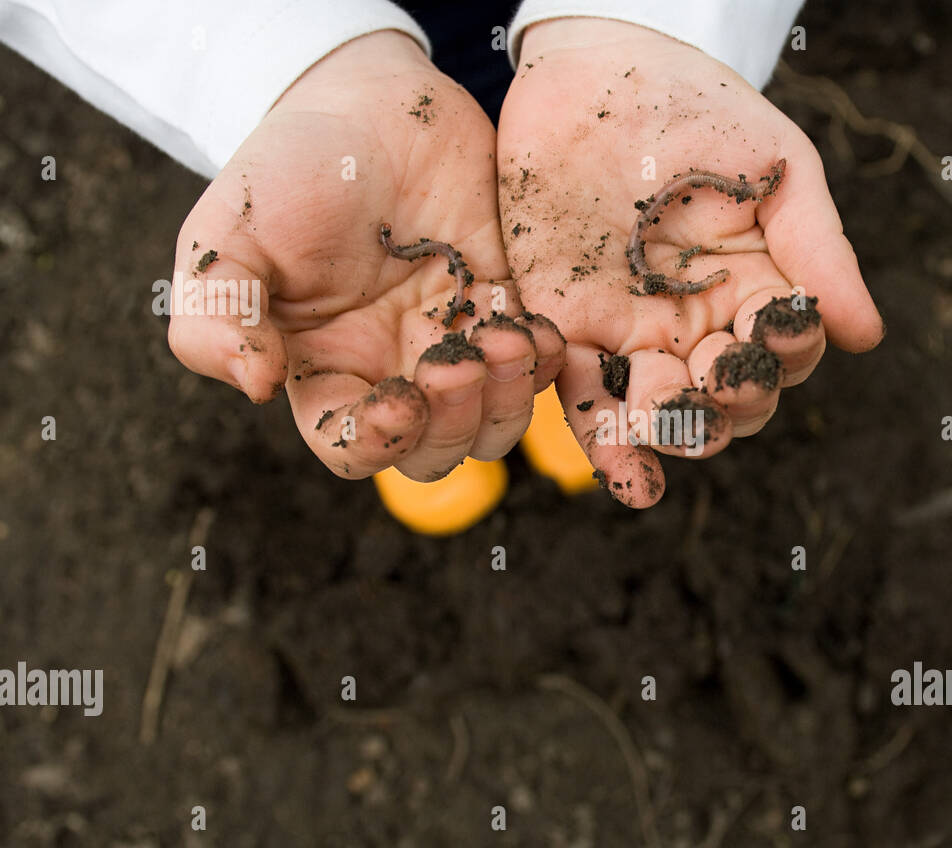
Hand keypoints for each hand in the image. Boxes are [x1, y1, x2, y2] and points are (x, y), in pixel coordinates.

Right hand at [169, 31, 563, 479]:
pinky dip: (546, 363)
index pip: (350, 445)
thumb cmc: (289, 168)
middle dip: (453, 425)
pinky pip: (540, 365)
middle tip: (460, 362)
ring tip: (507, 341)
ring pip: (494, 423)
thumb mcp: (228, 232)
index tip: (396, 401)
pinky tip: (540, 330)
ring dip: (507, 400)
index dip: (375, 442)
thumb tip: (254, 385)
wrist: (371, 103)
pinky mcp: (508, 308)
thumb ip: (216, 315)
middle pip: (433, 451)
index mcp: (326, 370)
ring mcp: (457, 341)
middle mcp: (395, 371)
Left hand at [498, 19, 881, 506]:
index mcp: (757, 288)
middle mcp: (701, 324)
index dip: (784, 353)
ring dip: (674, 432)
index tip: (776, 328)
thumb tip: (866, 336)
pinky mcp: (571, 330)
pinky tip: (627, 475)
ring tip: (665, 426)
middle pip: (729, 400)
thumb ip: (817, 248)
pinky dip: (610, 445)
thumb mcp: (775, 166)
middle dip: (729, 405)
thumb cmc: (698, 106)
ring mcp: (635, 333)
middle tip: (715, 383)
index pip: (783, 352)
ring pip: (666, 413)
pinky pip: (589, 402)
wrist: (594, 68)